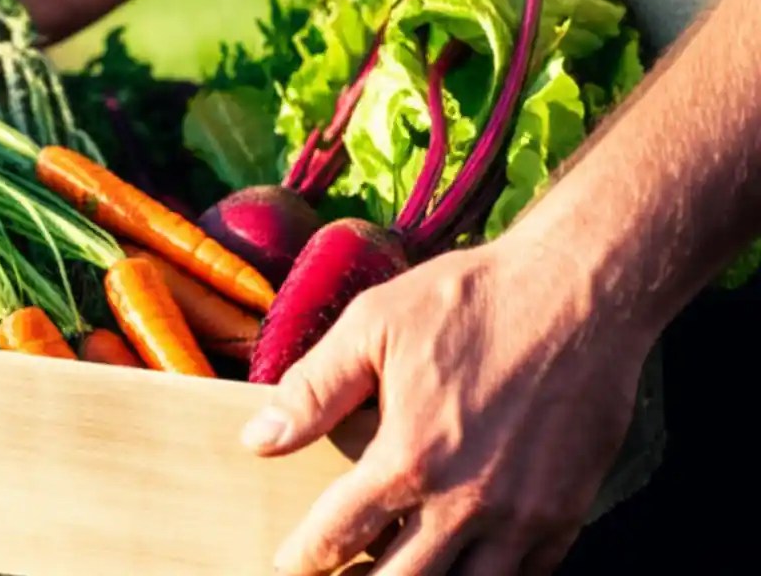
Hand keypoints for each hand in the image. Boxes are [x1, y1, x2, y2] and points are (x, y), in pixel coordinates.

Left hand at [240, 238, 656, 574]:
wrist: (580, 290)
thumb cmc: (470, 301)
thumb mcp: (373, 325)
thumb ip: (313, 389)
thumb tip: (258, 441)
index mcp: (409, 459)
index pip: (337, 537)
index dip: (305, 558)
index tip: (291, 563)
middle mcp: (466, 502)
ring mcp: (522, 515)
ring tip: (396, 572)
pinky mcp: (566, 511)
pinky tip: (463, 565)